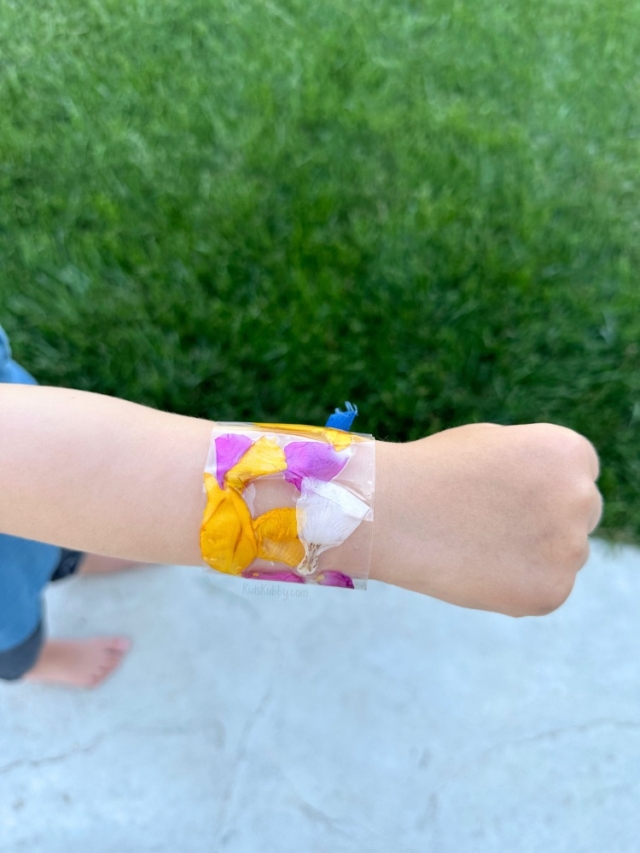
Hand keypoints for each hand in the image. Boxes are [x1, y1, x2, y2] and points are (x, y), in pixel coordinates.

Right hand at [371, 423, 602, 615]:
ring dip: (533, 555)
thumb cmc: (434, 471)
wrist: (392, 510)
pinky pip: (545, 590)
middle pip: (579, 516)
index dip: (540, 486)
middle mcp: (580, 497)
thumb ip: (537, 468)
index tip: (505, 495)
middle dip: (546, 521)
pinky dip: (516, 586)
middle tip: (492, 524)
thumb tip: (559, 497)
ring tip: (477, 544)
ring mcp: (570, 548)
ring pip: (563, 556)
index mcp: (569, 453)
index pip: (578, 475)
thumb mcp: (496, 445)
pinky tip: (478, 568)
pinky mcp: (551, 591)